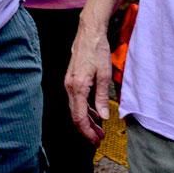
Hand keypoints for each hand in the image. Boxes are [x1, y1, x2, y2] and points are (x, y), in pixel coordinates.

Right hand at [64, 17, 110, 144]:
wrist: (89, 33)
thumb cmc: (97, 50)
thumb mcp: (104, 75)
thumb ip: (102, 97)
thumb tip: (104, 116)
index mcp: (78, 87)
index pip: (80, 117)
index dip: (88, 131)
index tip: (96, 139)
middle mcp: (70, 87)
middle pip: (76, 115)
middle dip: (87, 129)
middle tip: (99, 138)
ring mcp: (69, 83)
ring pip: (76, 108)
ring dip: (87, 120)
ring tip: (99, 128)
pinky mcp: (71, 79)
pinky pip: (76, 100)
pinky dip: (85, 109)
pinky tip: (94, 112)